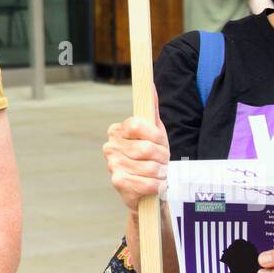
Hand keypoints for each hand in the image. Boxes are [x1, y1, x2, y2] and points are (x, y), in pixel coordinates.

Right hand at [102, 86, 168, 209]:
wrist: (147, 188)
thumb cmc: (151, 157)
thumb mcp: (154, 132)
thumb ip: (151, 108)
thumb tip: (149, 84)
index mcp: (118, 130)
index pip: (137, 125)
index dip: (155, 136)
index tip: (160, 142)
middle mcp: (111, 146)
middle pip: (146, 149)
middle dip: (163, 158)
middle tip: (162, 161)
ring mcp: (112, 165)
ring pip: (150, 167)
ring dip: (161, 173)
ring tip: (159, 174)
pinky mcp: (118, 183)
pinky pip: (147, 183)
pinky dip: (157, 186)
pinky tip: (156, 185)